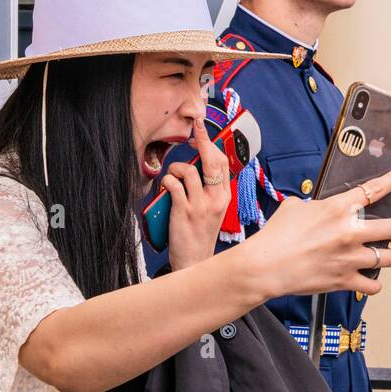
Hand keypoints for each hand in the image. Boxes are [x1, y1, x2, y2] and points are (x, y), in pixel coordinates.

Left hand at [165, 116, 233, 270]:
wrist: (195, 262)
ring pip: (189, 170)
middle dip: (202, 139)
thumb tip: (197, 168)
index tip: (201, 131)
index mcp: (225, 196)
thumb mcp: (213, 211)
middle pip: (212, 160)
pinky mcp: (184, 211)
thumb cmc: (200, 235)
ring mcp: (201, 205)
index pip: (223, 162)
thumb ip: (209, 191)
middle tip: (194, 129)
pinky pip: (174, 184)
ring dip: (175, 168)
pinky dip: (167, 181)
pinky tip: (165, 187)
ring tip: (171, 177)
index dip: (212, 143)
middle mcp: (216, 198)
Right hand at [239, 166, 390, 299]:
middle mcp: (349, 232)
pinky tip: (368, 280)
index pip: (374, 189)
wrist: (264, 266)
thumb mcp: (294, 208)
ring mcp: (349, 257)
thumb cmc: (275, 236)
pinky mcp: (344, 280)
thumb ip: (313, 205)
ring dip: (388, 257)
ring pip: (389, 258)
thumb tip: (315, 208)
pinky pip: (373, 285)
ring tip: (381, 257)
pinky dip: (373, 284)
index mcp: (338, 209)